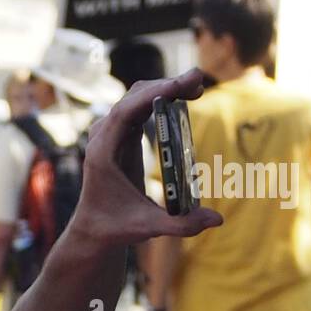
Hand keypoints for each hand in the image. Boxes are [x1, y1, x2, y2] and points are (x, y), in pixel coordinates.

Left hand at [71, 69, 222, 247]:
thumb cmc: (115, 227)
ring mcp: (109, 134)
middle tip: (199, 81)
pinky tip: (183, 97)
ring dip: (165, 88)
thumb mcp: (148, 227)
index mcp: (102, 154)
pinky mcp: (120, 135)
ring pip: (135, 98)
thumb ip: (181, 225)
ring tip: (197, 87)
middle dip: (166, 86)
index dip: (151, 96)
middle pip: (132, 99)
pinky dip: (160, 97)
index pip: (123, 114)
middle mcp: (102, 139)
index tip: (179, 85)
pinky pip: (139, 107)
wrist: (94, 229)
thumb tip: (217, 219)